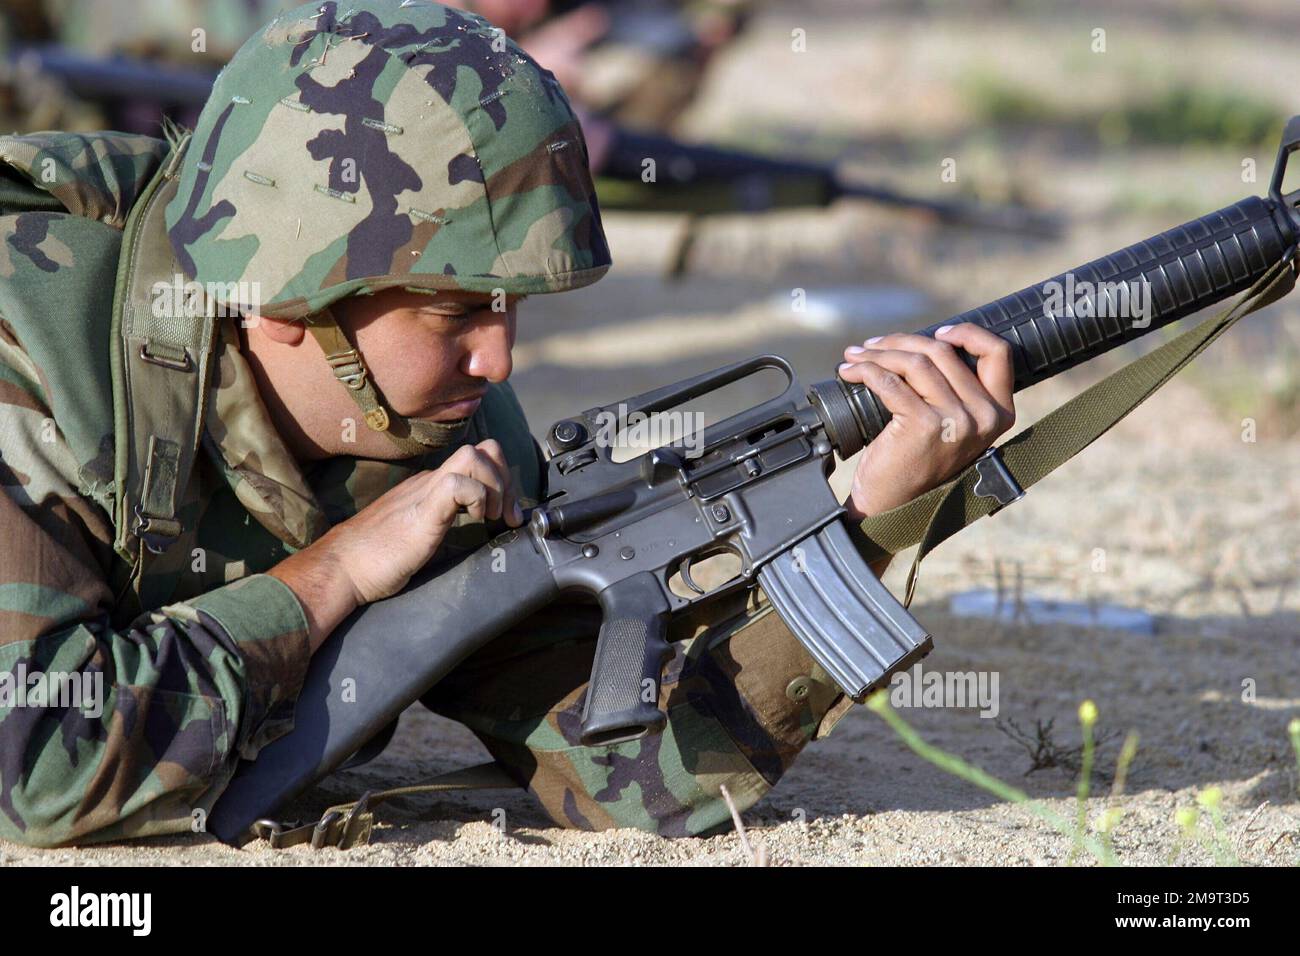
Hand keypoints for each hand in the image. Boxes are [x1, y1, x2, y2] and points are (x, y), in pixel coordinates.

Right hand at [270, 440, 523, 648]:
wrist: (341, 568)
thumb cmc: (375, 560)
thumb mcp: (420, 534)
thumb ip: (442, 522)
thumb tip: (470, 526)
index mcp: (431, 486)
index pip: (478, 459)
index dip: (502, 480)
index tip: (510, 515)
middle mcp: (430, 481)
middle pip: (484, 449)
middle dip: (507, 479)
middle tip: (508, 515)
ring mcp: (425, 492)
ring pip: (475, 456)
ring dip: (496, 485)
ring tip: (492, 517)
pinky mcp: (422, 510)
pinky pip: (458, 483)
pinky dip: (478, 498)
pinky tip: (474, 520)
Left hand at [839, 323, 1015, 520]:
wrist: (892, 508)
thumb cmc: (916, 465)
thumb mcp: (951, 427)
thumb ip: (954, 392)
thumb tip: (926, 344)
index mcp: (999, 413)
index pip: (998, 354)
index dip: (967, 333)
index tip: (938, 332)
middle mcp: (984, 417)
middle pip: (944, 352)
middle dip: (900, 342)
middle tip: (871, 346)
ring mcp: (956, 421)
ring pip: (915, 363)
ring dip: (878, 354)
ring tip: (855, 357)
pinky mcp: (924, 425)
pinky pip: (890, 382)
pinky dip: (865, 371)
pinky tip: (850, 372)